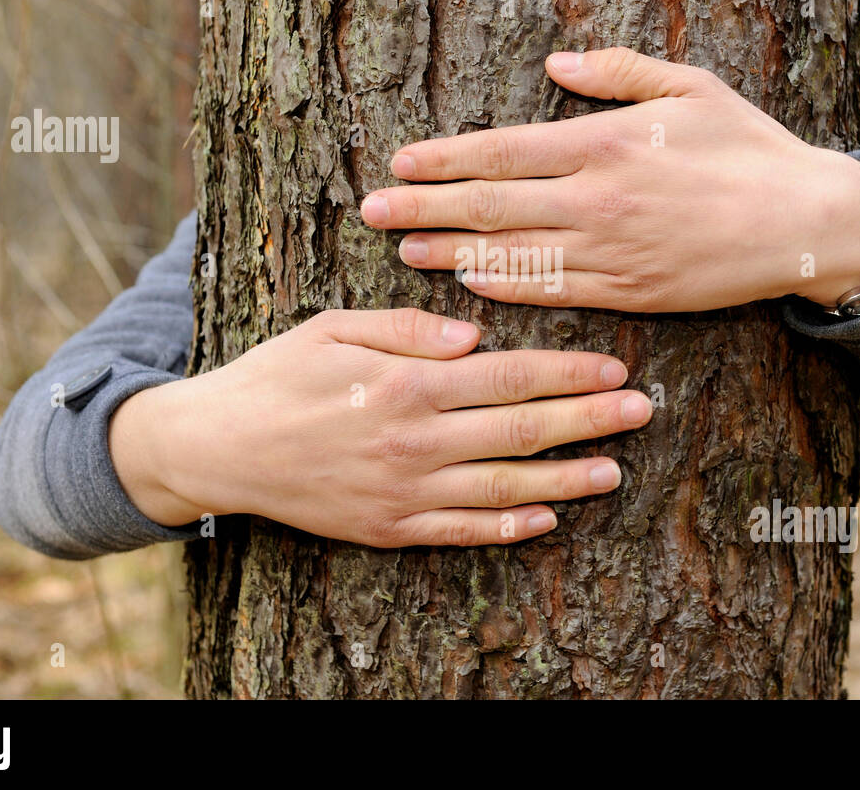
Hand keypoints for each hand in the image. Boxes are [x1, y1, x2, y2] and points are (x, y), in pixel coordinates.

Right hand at [109, 308, 651, 546]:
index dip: (568, 373)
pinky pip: (459, 533)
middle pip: (521, 431)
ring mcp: (403, 492)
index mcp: (406, 383)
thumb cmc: (276, 376)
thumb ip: (407, 328)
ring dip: (565, 479)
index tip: (614, 368)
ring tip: (614, 470)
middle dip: (588, 420)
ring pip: (503, 490)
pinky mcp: (387, 529)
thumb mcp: (333, 327)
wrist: (217, 447)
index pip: (509, 376)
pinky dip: (507, 530)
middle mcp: (415, 441)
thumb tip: (474, 336)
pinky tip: (547, 519)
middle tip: (641, 412)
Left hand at [361, 47, 859, 311]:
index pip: (502, 151)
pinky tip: (468, 281)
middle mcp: (596, 199)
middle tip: (372, 210)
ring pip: (511, 253)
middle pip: (490, 205)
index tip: (400, 161)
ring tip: (404, 248)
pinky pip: (551, 291)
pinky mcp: (628, 293)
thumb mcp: (691, 87)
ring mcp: (610, 251)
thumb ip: (618, 72)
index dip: (445, 159)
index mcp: (606, 143)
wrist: (805, 223)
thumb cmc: (749, 149)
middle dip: (424, 206)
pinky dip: (503, 287)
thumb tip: (555, 66)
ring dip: (450, 251)